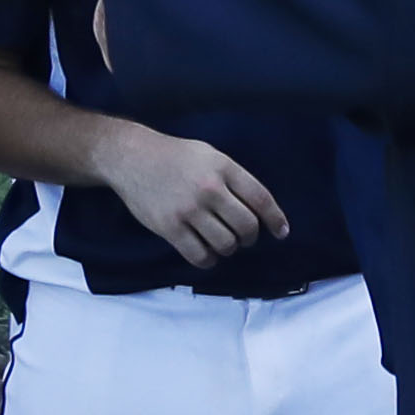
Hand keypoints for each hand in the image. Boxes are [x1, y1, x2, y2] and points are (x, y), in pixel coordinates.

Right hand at [95, 121, 292, 266]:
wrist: (132, 158)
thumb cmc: (176, 156)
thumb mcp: (211, 155)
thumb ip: (234, 178)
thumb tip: (258, 208)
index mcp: (223, 168)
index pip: (261, 198)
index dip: (276, 219)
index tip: (282, 232)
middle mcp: (209, 189)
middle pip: (246, 226)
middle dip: (250, 237)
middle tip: (245, 237)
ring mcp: (189, 210)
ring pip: (225, 244)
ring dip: (229, 249)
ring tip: (224, 243)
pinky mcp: (169, 227)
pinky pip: (199, 255)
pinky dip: (209, 260)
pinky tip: (208, 253)